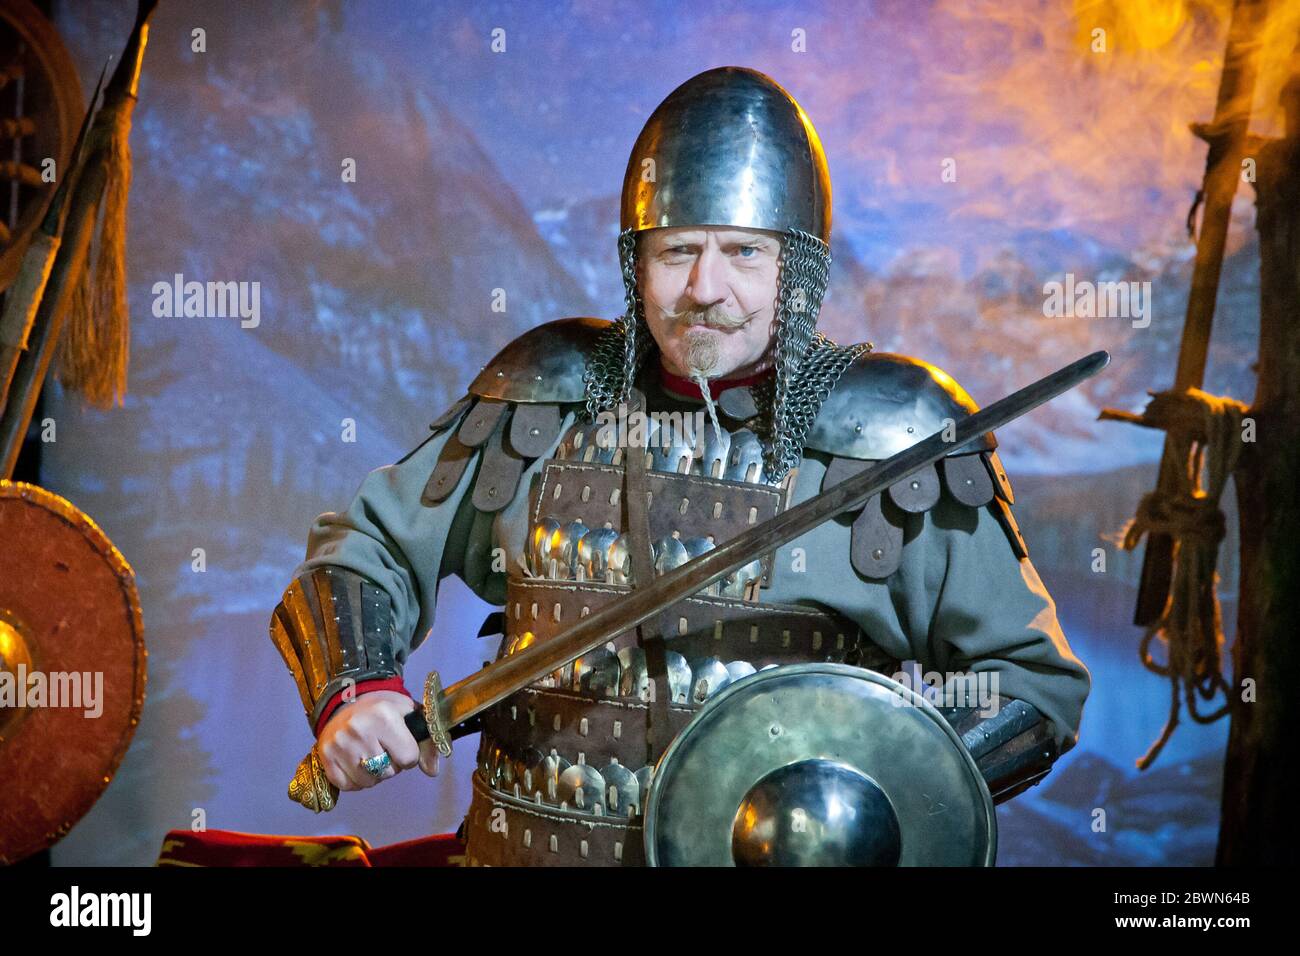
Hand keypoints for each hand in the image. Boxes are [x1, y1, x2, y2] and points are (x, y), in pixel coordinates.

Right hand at [316, 690, 441, 791]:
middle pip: (388, 772)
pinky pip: (349, 786)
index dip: (409, 754)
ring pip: (368, 782)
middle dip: (391, 764)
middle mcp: (358, 729)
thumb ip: (426, 742)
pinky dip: (355, 779)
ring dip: (374, 774)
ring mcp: (339, 744)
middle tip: (383, 747)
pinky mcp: (325, 757)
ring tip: (370, 752)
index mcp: (383, 715)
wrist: (346, 701)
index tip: (401, 742)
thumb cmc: (382, 709)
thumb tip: (433, 771)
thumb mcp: (409, 714)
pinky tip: (356, 760)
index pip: (408, 758)